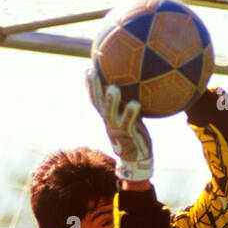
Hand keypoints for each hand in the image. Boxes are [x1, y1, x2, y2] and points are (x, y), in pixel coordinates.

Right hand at [86, 68, 152, 183]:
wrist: (136, 159)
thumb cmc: (135, 134)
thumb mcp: (131, 117)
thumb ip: (131, 102)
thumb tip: (139, 84)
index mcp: (107, 115)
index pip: (95, 98)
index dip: (90, 85)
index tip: (89, 68)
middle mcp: (108, 120)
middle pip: (97, 102)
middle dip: (93, 87)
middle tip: (91, 71)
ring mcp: (116, 128)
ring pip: (110, 113)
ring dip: (111, 101)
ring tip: (113, 88)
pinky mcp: (127, 134)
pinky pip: (128, 122)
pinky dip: (131, 113)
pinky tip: (136, 103)